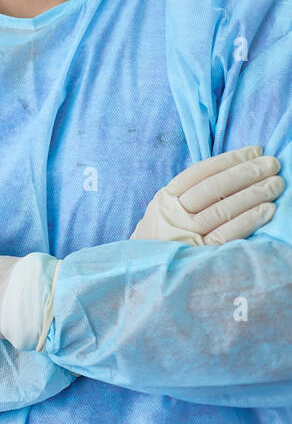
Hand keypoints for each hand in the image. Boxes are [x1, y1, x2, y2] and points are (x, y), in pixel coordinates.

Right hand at [133, 145, 281, 245]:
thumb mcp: (164, 210)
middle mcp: (173, 215)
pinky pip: (228, 234)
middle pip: (213, 188)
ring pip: (223, 208)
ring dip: (254, 193)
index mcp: (165, 199)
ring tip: (276, 183)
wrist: (145, 272)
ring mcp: (186, 235)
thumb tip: (229, 171)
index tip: (254, 151)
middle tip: (272, 164)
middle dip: (246, 172)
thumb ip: (187, 193)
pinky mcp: (200, 254)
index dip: (229, 159)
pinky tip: (268, 209)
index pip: (199, 172)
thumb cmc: (163, 236)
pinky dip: (249, 220)